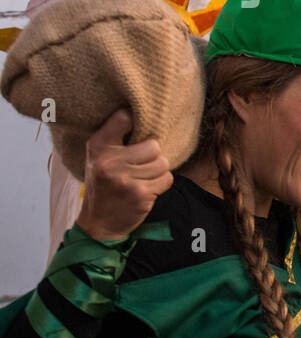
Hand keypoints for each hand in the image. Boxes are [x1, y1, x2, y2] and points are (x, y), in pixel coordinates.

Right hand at [75, 109, 172, 241]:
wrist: (98, 222)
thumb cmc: (103, 185)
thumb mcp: (98, 158)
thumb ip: (115, 138)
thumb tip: (144, 115)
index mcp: (97, 146)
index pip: (123, 117)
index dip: (136, 121)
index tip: (137, 132)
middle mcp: (109, 161)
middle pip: (154, 145)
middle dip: (153, 157)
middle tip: (140, 167)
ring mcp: (125, 178)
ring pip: (162, 163)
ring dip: (158, 172)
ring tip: (142, 180)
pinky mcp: (140, 193)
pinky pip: (166, 178)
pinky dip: (162, 184)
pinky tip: (147, 189)